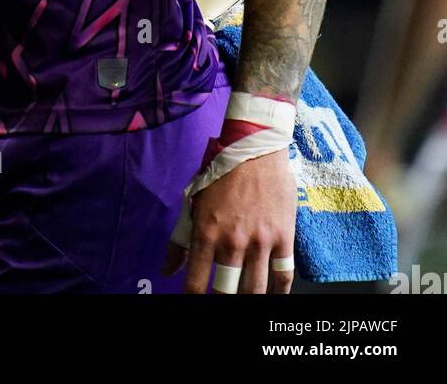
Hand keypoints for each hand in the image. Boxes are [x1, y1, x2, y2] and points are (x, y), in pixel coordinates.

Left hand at [163, 148, 296, 293]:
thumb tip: (167, 271)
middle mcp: (233, 242)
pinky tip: (273, 297)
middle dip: (221, 303)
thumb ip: (180, 239)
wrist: (256, 148)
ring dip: (248, 300)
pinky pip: (283, 277)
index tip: (193, 302)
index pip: (196, 283)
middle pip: (227, 293)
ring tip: (243, 300)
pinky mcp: (283, 238)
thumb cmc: (220, 173)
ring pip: (255, 290)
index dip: (192, 299)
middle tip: (220, 300)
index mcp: (206, 233)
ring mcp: (260, 242)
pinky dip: (279, 294)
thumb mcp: (193, 201)